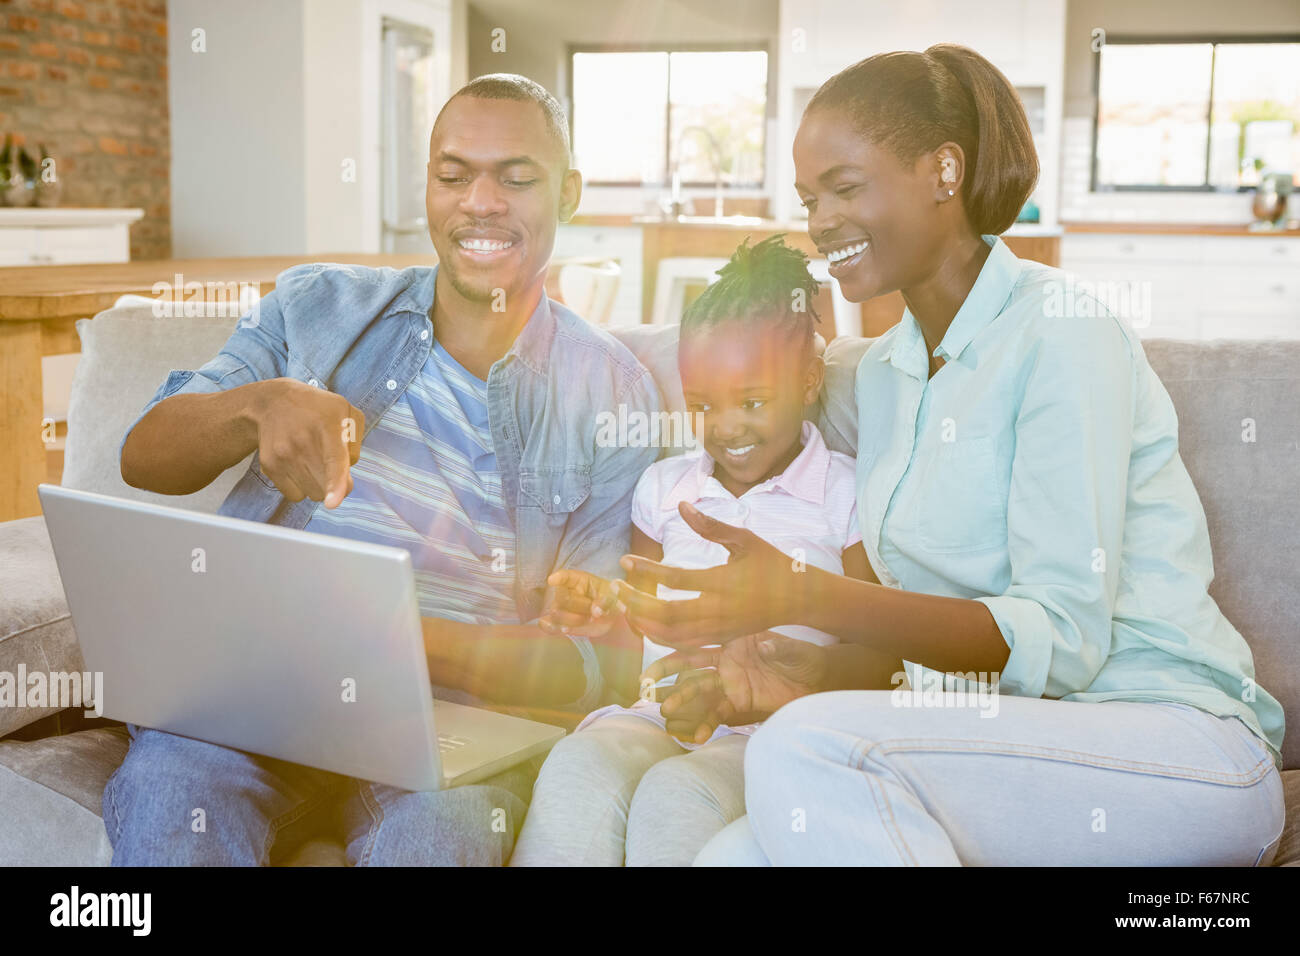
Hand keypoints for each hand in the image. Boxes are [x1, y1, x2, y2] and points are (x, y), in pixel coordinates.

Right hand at [250, 378, 363, 507]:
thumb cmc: (316, 408)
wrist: (272, 402)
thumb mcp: (346, 411)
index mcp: (326, 426)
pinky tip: (299, 465)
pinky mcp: (269, 465)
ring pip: (312, 494)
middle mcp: (302, 441)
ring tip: (313, 460)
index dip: (335, 483)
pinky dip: (301, 487)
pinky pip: (294, 495)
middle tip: (332, 465)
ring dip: (318, 484)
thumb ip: (355, 442)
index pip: (333, 460)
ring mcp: (283, 455)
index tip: (332, 503)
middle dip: (336, 484)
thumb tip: (347, 473)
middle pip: (325, 486)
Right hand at [539, 569, 623, 640]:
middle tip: (595, 612)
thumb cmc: (610, 599)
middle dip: (580, 607)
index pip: (565, 576)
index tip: (553, 580)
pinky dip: (552, 628)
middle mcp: (565, 592)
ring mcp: (561, 608)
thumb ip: (606, 602)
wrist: (610, 614)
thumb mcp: (614, 597)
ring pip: (556, 614)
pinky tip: (564, 629)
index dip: (558, 578)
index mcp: (578, 580)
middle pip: (563, 599)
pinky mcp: (560, 624)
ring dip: (574, 620)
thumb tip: (595, 610)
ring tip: (588, 619)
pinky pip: (549, 626)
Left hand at [613, 501, 810, 647]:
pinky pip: (683, 644)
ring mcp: (719, 629)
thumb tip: (681, 506)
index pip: (676, 579)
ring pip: (672, 635)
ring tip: (624, 605)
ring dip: (643, 622)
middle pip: (667, 613)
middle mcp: (719, 610)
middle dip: (636, 602)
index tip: (624, 562)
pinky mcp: (720, 640)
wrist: (800, 599)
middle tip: (614, 588)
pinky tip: (644, 623)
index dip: (648, 571)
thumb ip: (711, 526)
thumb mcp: (745, 539)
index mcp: (723, 582)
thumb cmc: (771, 563)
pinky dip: (660, 636)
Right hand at [647, 632, 829, 732]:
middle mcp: (726, 662)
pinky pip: (716, 714)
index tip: (656, 656)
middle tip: (648, 693)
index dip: (676, 649)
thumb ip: (779, 648)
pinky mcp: (739, 704)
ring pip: (698, 694)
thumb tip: (764, 647)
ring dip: (682, 705)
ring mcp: (730, 684)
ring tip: (667, 717)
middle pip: (689, 670)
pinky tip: (697, 737)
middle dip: (667, 680)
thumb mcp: (795, 650)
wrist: (818, 681)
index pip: (700, 644)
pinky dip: (705, 725)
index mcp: (733, 642)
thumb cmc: (804, 657)